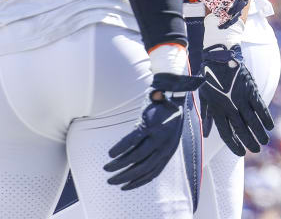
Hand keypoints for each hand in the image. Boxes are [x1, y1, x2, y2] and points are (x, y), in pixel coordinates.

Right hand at [104, 72, 204, 190]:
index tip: (124, 187)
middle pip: (142, 168)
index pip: (153, 173)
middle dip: (124, 177)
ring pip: (135, 157)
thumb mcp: (168, 136)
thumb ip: (157, 150)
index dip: (137, 182)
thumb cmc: (168, 116)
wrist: (174, 93)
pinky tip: (111, 154)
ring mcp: (157, 135)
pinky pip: (131, 141)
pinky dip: (120, 149)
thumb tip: (140, 165)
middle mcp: (164, 146)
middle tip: (110, 181)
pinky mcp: (148, 124)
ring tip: (107, 168)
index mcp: (169, 150)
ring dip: (119, 165)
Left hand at [199, 43, 274, 156]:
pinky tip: (270, 126)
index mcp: (217, 110)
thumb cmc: (209, 78)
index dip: (234, 145)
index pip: (227, 133)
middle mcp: (230, 106)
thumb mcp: (204, 97)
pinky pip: (260, 107)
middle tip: (256, 150)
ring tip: (264, 142)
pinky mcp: (251, 89)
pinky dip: (266, 117)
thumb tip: (206, 134)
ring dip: (259, 133)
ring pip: (252, 120)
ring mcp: (241, 98)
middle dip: (249, 142)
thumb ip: (206, 116)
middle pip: (241, 129)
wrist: (218, 56)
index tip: (241, 153)